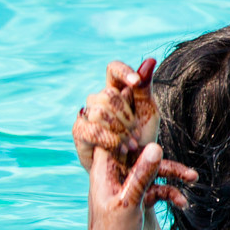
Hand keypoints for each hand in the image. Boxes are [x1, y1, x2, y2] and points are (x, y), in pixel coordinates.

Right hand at [72, 58, 184, 182]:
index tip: (135, 83)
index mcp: (117, 91)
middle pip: (108, 93)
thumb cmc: (142, 139)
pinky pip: (91, 129)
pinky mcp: (80, 132)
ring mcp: (87, 115)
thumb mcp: (148, 112)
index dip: (123, 71)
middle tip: (137, 133)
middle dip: (127, 115)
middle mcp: (99, 100)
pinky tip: (120, 149)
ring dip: (120, 130)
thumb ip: (145, 88)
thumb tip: (150, 60)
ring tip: (131, 144)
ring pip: (99, 111)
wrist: (133, 169)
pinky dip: (109, 140)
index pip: (113, 69)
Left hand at [81, 142, 191, 229]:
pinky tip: (181, 203)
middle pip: (141, 157)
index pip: (113, 142)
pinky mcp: (139, 199)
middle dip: (164, 160)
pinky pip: (158, 189)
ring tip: (193, 179)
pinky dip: (171, 193)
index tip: (146, 133)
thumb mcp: (129, 201)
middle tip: (185, 166)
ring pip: (153, 173)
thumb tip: (155, 147)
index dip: (128, 134)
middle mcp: (116, 177)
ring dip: (173, 176)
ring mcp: (129, 188)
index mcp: (105, 172)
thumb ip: (142, 174)